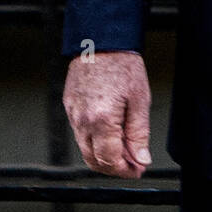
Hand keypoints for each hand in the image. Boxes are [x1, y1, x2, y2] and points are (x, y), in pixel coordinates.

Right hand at [63, 51, 151, 177]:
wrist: (101, 41)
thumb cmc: (123, 66)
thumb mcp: (140, 100)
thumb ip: (139, 134)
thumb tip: (141, 159)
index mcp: (101, 120)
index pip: (110, 160)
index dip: (125, 170)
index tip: (138, 170)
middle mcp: (82, 121)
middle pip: (93, 160)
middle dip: (114, 168)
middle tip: (133, 165)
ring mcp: (72, 114)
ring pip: (85, 149)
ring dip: (103, 156)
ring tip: (125, 150)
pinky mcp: (69, 107)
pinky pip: (80, 133)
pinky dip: (95, 141)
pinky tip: (111, 134)